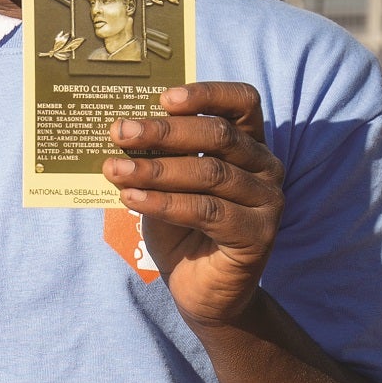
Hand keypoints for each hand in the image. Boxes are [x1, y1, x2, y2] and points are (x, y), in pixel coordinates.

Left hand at [102, 82, 283, 326]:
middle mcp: (265, 167)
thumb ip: (154, 156)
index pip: (242, 103)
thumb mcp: (164, 184)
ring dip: (155, 170)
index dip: (207, 93)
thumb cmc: (180, 228)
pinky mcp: (259, 234)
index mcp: (248, 144)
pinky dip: (164, 202)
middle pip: (218, 135)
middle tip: (119, 132)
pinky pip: (207, 211)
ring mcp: (267, 200)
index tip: (164, 96)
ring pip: (210, 173)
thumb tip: (120, 130)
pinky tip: (131, 199)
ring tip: (114, 170)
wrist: (200, 289)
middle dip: (163, 131)